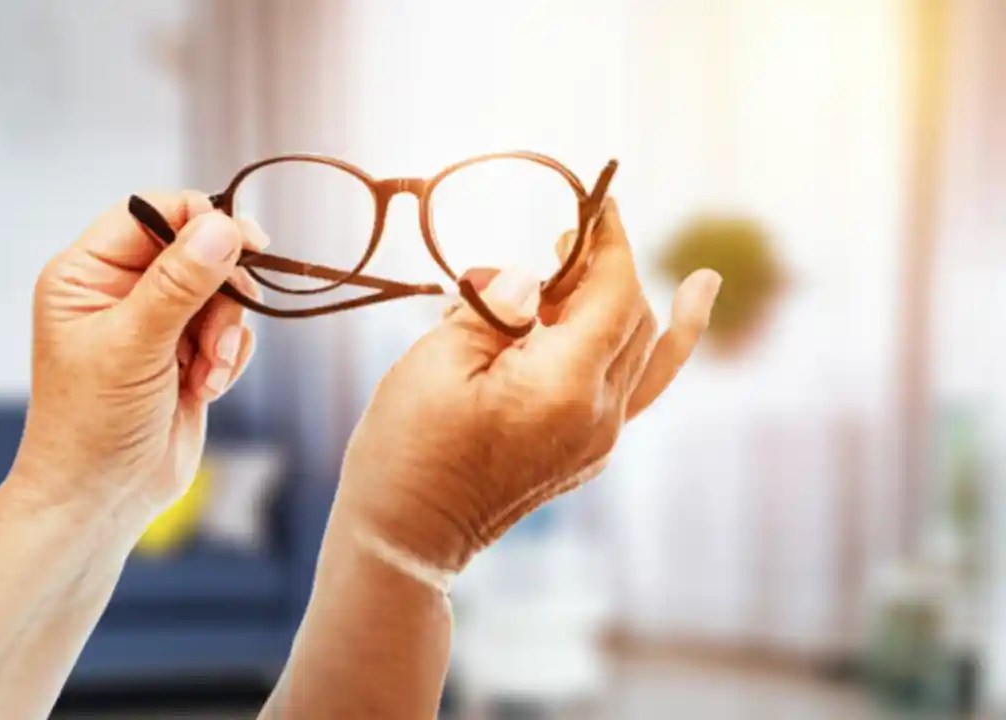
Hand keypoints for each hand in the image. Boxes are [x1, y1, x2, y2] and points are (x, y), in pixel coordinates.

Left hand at [14, 191, 267, 512]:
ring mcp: (156, 324)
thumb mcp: (134, 345)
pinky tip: (206, 389)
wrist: (101, 500)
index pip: (152, 214)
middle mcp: (120, 290)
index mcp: (87, 273)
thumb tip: (224, 226)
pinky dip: (229, 357)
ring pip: (220, 293)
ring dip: (226, 332)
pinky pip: (231, 330)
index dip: (200, 221)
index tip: (245, 242)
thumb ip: (180, 283)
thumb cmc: (93, 424)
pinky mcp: (186, 355)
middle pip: (196, 251)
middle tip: (221, 329)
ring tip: (207, 372)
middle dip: (218, 293)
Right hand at [337, 201, 721, 570]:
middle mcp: (598, 415)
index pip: (613, 291)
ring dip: (630, 303)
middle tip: (558, 239)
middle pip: (634, 317)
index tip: (595, 203)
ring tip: (650, 277)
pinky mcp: (585, 454)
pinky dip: (657, 348)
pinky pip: (638, 389)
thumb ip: (496, 306)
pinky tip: (690, 307)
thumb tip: (535, 276)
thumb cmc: (407, 447)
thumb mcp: (439, 359)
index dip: (607, 240)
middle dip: (604, 267)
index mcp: (563, 386)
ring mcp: (597, 441)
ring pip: (646, 353)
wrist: (405, 537)